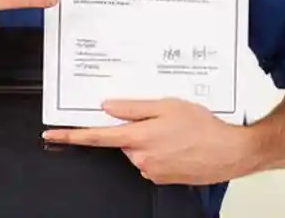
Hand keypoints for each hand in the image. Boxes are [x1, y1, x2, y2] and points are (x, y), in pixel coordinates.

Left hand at [42, 98, 257, 184]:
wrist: (232, 152)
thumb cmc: (204, 127)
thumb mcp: (166, 106)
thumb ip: (133, 108)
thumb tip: (107, 107)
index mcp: (138, 138)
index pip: (96, 137)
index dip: (71, 135)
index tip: (51, 134)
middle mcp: (141, 158)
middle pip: (121, 140)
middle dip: (133, 129)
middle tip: (159, 120)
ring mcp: (152, 171)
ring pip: (137, 150)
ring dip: (149, 139)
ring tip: (175, 132)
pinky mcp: (163, 178)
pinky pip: (151, 160)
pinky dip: (160, 150)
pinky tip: (178, 143)